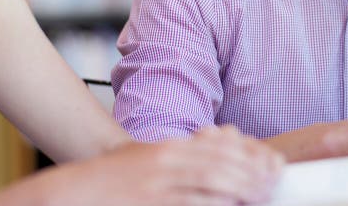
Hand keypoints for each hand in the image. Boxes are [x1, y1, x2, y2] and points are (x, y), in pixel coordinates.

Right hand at [55, 126, 283, 205]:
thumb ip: (180, 158)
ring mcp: (158, 185)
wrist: (74, 192)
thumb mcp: (148, 159)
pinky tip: (228, 205)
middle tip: (273, 183)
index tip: (269, 163)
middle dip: (251, 173)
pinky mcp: (151, 204)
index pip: (218, 147)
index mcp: (169, 149)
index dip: (248, 155)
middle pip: (220, 164)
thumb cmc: (114, 179)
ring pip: (209, 183)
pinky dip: (212, 204)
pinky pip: (189, 204)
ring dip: (240, 190)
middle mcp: (167, 162)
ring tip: (260, 196)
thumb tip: (216, 156)